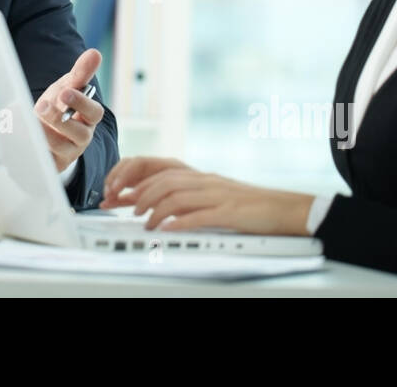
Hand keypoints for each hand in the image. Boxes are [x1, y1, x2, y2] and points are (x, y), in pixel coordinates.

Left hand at [34, 49, 103, 171]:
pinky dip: (34, 148)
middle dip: (61, 119)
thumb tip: (95, 53)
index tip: (65, 91)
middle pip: (80, 133)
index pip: (94, 111)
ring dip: (45, 133)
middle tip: (43, 106)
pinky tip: (24, 137)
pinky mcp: (51, 165)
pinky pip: (44, 161)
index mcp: (88, 117)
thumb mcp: (67, 88)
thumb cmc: (59, 107)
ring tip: (32, 120)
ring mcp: (67, 153)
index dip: (81, 102)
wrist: (43, 133)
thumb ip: (80, 73)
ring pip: (61, 149)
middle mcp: (82, 137)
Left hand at [101, 156, 313, 235]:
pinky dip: (181, 222)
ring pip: (177, 193)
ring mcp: (217, 194)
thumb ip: (179, 197)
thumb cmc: (245, 205)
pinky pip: (200, 215)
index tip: (113, 190)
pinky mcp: (229, 212)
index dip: (131, 176)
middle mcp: (204, 180)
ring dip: (155, 207)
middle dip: (137, 191)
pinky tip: (168, 229)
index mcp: (197, 175)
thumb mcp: (208, 196)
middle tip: (122, 206)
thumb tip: (143, 204)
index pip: (156, 167)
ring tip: (143, 220)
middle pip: (162, 178)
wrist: (283, 208)